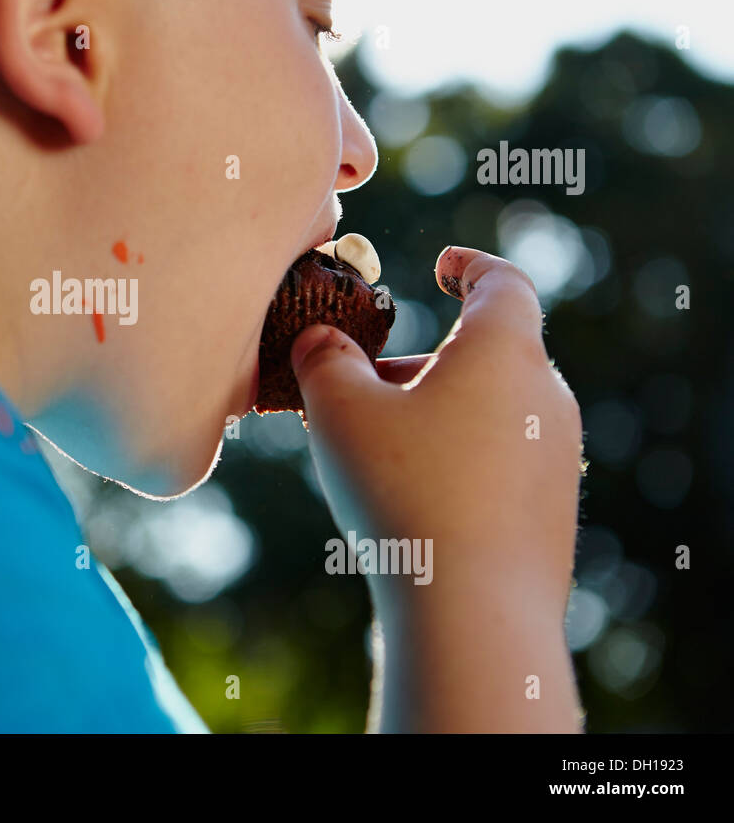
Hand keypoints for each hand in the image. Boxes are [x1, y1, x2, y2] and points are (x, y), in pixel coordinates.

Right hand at [291, 246, 583, 730]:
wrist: (472, 612)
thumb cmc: (404, 492)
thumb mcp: (340, 412)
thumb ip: (323, 360)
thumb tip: (319, 341)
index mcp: (504, 352)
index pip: (503, 283)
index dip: (471, 265)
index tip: (444, 264)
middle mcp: (544, 397)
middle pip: (489, 352)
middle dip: (426, 359)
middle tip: (367, 379)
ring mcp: (557, 457)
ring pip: (493, 410)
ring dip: (438, 410)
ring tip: (376, 445)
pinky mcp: (552, 511)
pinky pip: (502, 460)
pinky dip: (458, 456)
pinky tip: (411, 497)